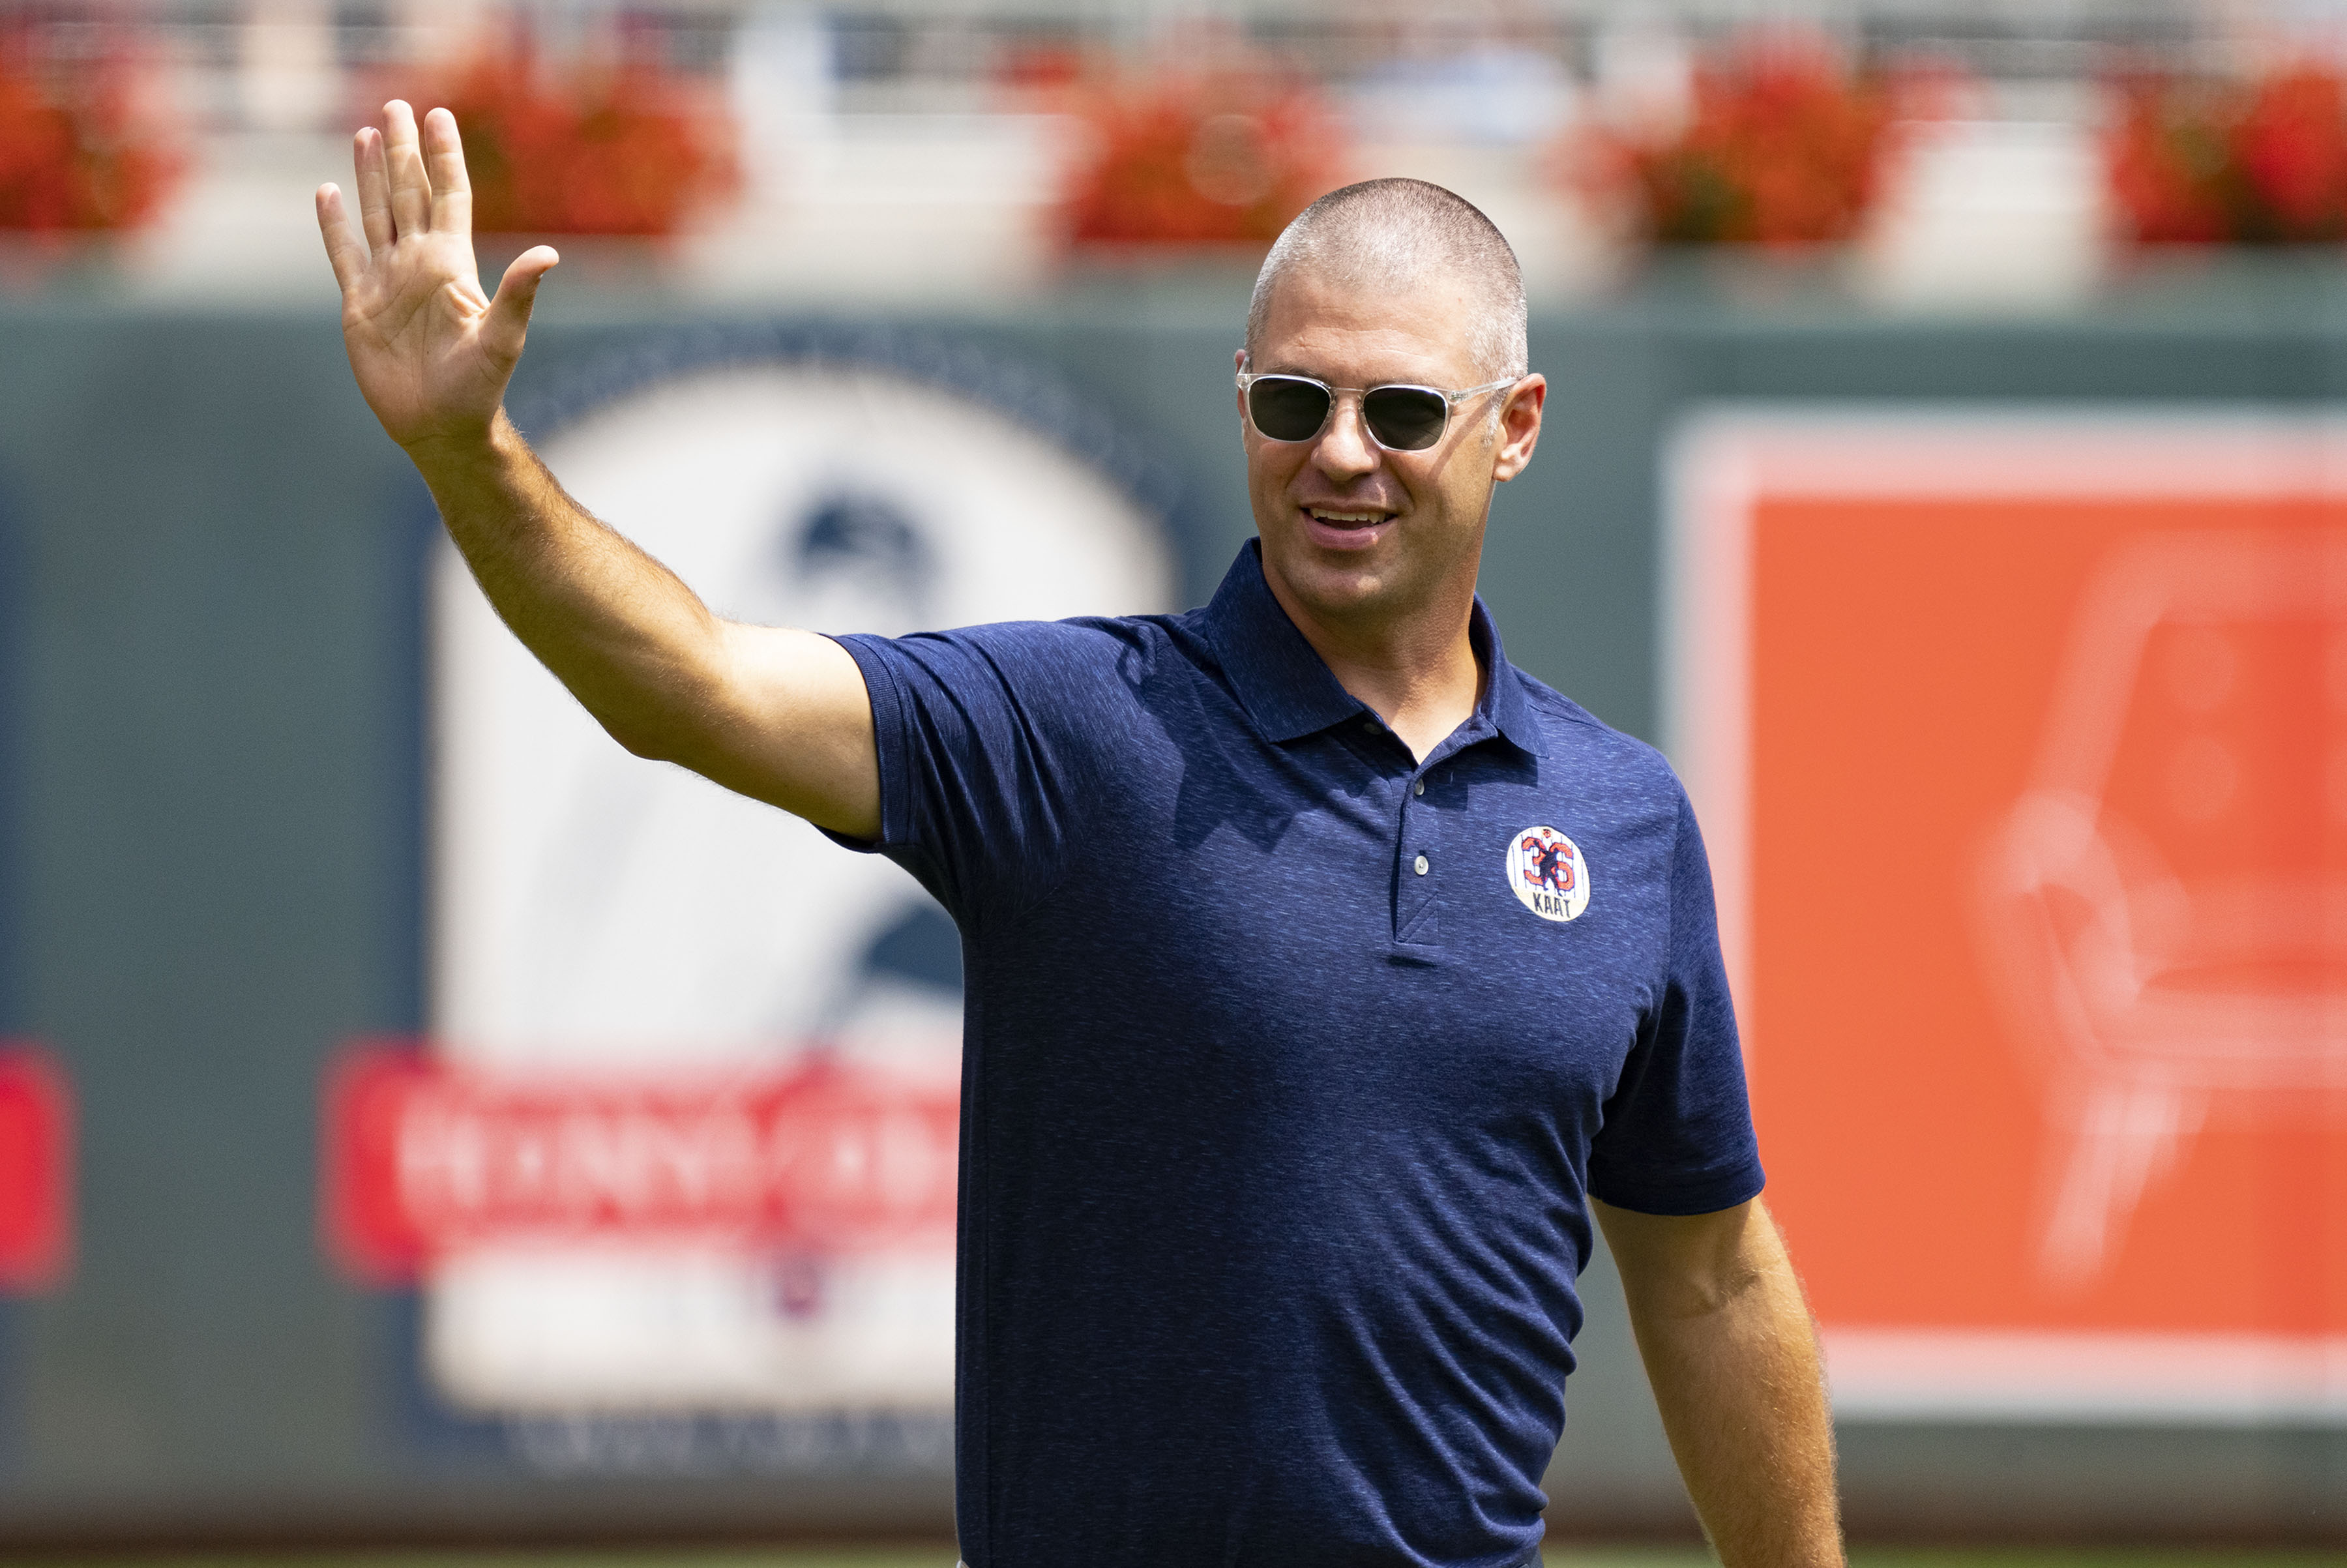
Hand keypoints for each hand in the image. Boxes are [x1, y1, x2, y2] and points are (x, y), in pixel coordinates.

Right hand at [315, 101, 558, 454]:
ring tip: (366, 134)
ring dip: (370, 176)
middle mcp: (420, 264)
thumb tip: (549, 254)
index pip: (449, 196)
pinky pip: (344, 255)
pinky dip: (334, 225)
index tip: (440, 115)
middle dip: (403, 151)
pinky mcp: (360, 305)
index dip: (445, 156)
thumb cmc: (480, 387)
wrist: (441, 427)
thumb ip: (519, 293)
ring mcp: (389, 282)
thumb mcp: (502, 337)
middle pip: (410, 194)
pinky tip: (327, 192)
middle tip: (396, 106)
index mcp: (452, 264)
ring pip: (377, 214)